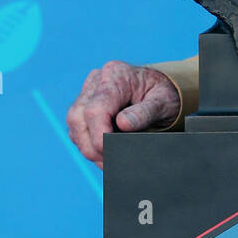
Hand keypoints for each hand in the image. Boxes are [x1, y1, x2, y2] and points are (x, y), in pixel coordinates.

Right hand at [66, 61, 180, 167]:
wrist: (160, 90)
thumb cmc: (162, 94)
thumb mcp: (162, 102)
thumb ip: (144, 113)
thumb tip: (123, 124)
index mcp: (115, 75)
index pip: (96, 108)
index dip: (99, 134)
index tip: (110, 151)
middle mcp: (96, 82)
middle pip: (78, 118)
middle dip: (92, 145)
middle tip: (111, 162)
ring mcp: (87, 94)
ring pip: (75, 126)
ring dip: (89, 148)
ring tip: (110, 161)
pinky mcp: (84, 107)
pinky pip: (77, 130)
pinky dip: (88, 145)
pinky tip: (105, 154)